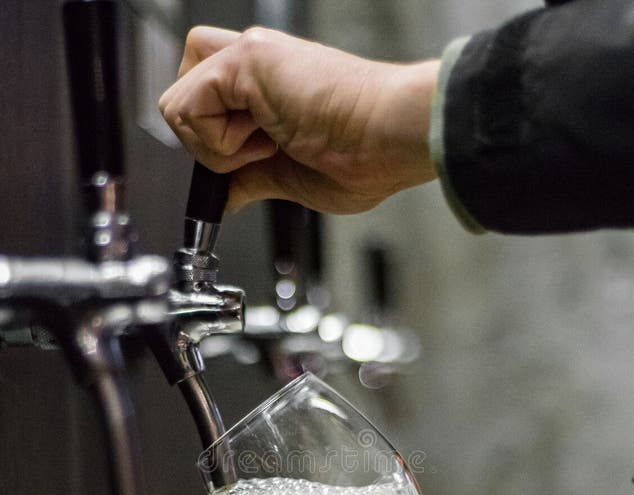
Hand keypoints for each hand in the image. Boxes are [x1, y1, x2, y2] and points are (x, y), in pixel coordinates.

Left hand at [159, 26, 439, 212]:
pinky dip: (218, 141)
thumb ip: (250, 180)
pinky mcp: (245, 60)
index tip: (256, 162)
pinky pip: (189, 107)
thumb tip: (227, 196)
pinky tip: (267, 140)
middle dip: (204, 139)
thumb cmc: (365, 156)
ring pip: (176, 102)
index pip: (204, 100)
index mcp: (267, 86)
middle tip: (258, 152)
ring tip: (268, 145)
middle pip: (180, 91)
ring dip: (214, 144)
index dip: (213, 139)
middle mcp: (255, 64)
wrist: (389, 140)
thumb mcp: (290, 179)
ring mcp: (249, 56)